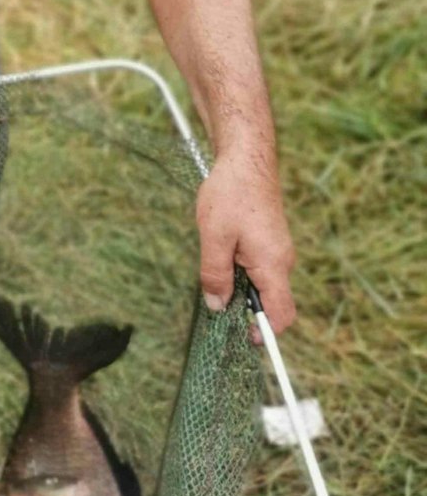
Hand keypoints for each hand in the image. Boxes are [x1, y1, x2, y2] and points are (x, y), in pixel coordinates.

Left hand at [195, 150, 295, 335]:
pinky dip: (240, 271)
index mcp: (273, 264)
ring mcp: (277, 250)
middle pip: (270, 302)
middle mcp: (282, 261)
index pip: (281, 314)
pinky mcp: (269, 241)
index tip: (242, 338)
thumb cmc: (230, 193)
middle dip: (245, 309)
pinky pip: (258, 268)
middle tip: (216, 302)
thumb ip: (215, 274)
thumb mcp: (214, 236)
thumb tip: (218, 306)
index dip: (264, 332)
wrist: (246, 157)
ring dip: (239, 287)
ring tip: (215, 270)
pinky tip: (221, 255)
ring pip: (261, 284)